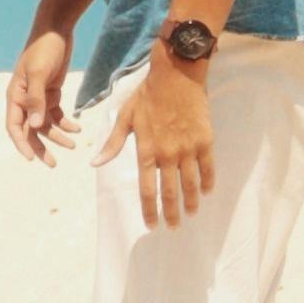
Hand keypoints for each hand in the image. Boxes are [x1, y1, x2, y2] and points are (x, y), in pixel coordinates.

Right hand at [5, 24, 73, 163]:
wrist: (56, 29)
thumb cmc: (43, 48)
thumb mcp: (40, 73)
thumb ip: (37, 99)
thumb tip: (36, 126)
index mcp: (15, 96)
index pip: (15, 126)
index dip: (21, 144)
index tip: (31, 159)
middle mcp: (24, 99)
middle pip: (30, 130)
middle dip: (40, 147)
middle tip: (52, 164)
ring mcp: (38, 97)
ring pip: (45, 124)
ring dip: (57, 136)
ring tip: (73, 145)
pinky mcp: (51, 92)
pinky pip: (56, 114)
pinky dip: (66, 123)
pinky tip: (77, 129)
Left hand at [99, 48, 215, 224]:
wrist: (177, 75)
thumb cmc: (148, 95)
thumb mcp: (125, 117)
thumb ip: (113, 143)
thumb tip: (95, 163)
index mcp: (147, 151)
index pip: (148, 190)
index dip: (150, 210)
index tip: (151, 225)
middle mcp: (168, 154)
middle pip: (170, 192)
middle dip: (171, 213)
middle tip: (173, 227)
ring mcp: (188, 149)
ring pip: (191, 184)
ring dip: (190, 202)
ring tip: (190, 214)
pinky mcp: (205, 141)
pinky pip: (208, 167)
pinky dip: (208, 182)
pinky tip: (206, 192)